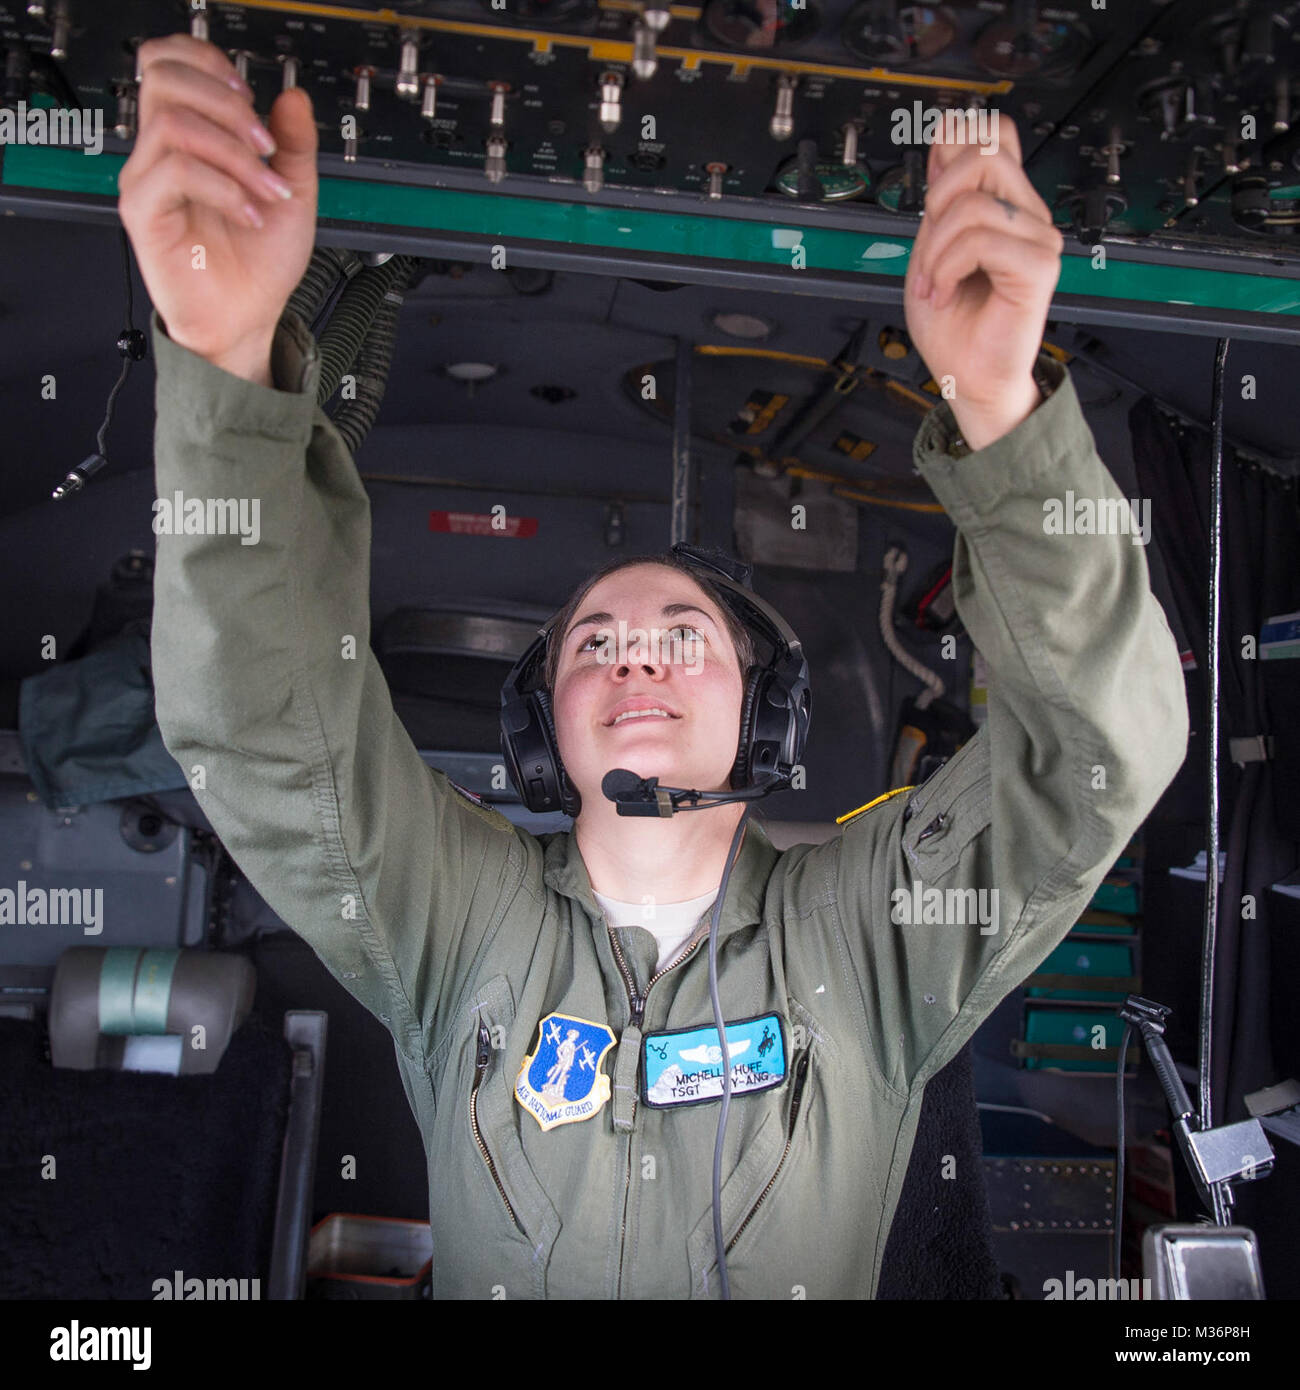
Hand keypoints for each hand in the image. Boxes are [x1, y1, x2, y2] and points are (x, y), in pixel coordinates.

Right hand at [117, 33, 318, 383]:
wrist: (248, 317)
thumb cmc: (260, 262)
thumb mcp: (293, 192)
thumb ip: (294, 143)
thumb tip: (293, 96)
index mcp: (189, 136)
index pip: (169, 62)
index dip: (208, 63)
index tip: (252, 97)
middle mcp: (160, 151)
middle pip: (165, 78)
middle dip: (227, 105)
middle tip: (266, 147)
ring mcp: (148, 180)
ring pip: (173, 124)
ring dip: (234, 154)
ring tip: (267, 192)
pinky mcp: (143, 212)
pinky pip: (175, 172)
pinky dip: (223, 188)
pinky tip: (249, 214)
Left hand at [903, 114, 1063, 450]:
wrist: (967, 377)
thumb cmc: (953, 325)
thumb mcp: (930, 249)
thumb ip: (940, 199)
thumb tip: (944, 140)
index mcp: (1004, 205)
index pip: (996, 130)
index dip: (956, 142)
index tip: (931, 195)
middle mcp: (1026, 215)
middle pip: (985, 150)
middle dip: (937, 197)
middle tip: (928, 245)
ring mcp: (1037, 238)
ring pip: (975, 200)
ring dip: (936, 247)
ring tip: (934, 282)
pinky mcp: (1038, 266)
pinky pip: (982, 240)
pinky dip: (948, 268)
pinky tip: (946, 293)